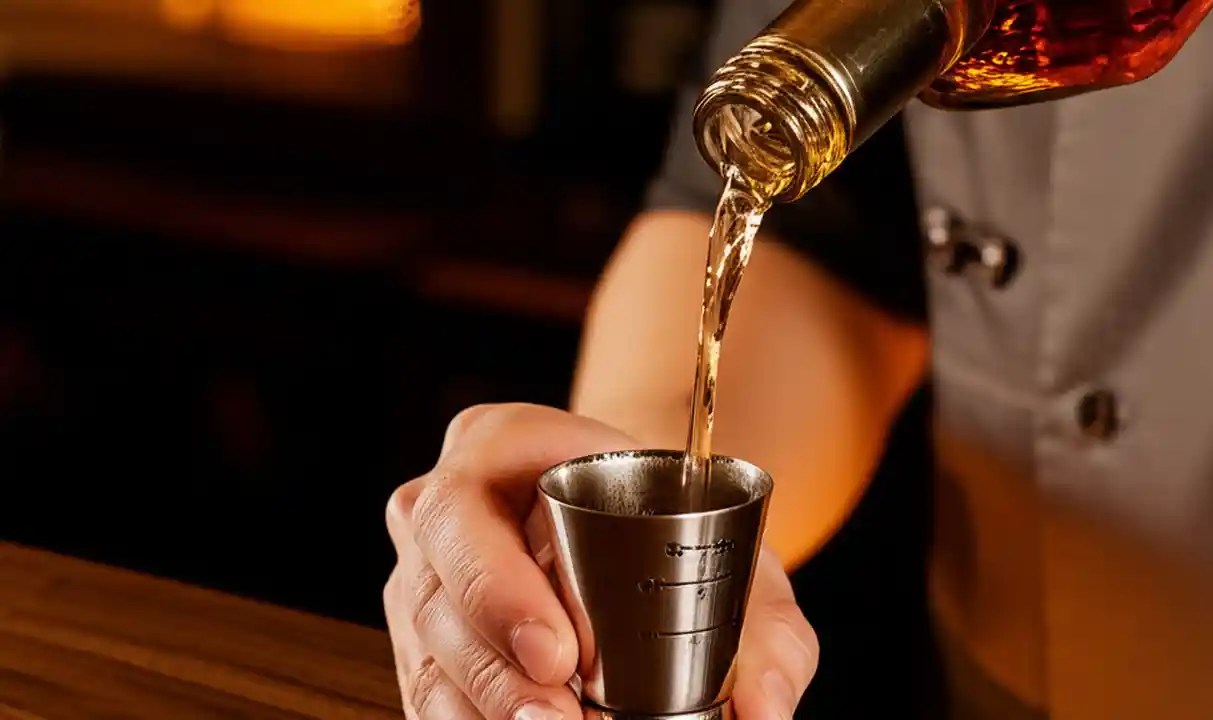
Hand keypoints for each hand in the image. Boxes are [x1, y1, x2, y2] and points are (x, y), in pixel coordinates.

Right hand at [384, 403, 819, 719]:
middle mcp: (441, 513)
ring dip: (478, 707)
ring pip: (423, 655)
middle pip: (432, 595)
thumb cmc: (683, 523)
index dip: (494, 585)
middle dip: (491, 671)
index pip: (461, 509)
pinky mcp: (426, 646)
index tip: (560, 654)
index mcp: (495, 446)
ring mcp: (424, 583)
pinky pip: (427, 693)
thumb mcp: (738, 552)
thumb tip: (766, 714)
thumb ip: (769, 630)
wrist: (655, 532)